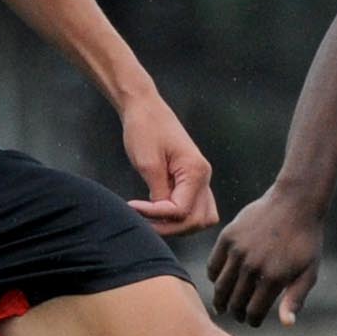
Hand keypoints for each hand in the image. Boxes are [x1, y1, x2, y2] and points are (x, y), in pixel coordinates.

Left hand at [122, 92, 216, 236]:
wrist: (145, 108)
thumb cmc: (145, 130)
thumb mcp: (148, 164)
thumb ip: (159, 193)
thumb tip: (164, 216)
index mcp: (196, 171)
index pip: (182, 211)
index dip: (156, 215)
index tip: (132, 207)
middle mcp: (204, 176)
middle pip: (198, 220)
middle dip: (171, 228)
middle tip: (144, 222)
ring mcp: (200, 178)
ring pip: (202, 217)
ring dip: (179, 225)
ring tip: (152, 220)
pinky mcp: (192, 179)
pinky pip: (195, 207)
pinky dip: (180, 216)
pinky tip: (158, 212)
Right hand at [208, 186, 323, 327]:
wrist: (296, 203)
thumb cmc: (306, 241)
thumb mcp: (308, 272)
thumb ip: (296, 299)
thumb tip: (286, 324)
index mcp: (274, 279)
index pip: (254, 312)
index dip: (252, 321)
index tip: (252, 321)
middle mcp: (253, 267)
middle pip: (235, 302)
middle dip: (237, 313)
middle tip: (238, 316)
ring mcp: (238, 251)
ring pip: (221, 286)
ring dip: (221, 300)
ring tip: (223, 306)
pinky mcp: (228, 237)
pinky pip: (213, 265)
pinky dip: (214, 277)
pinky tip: (219, 282)